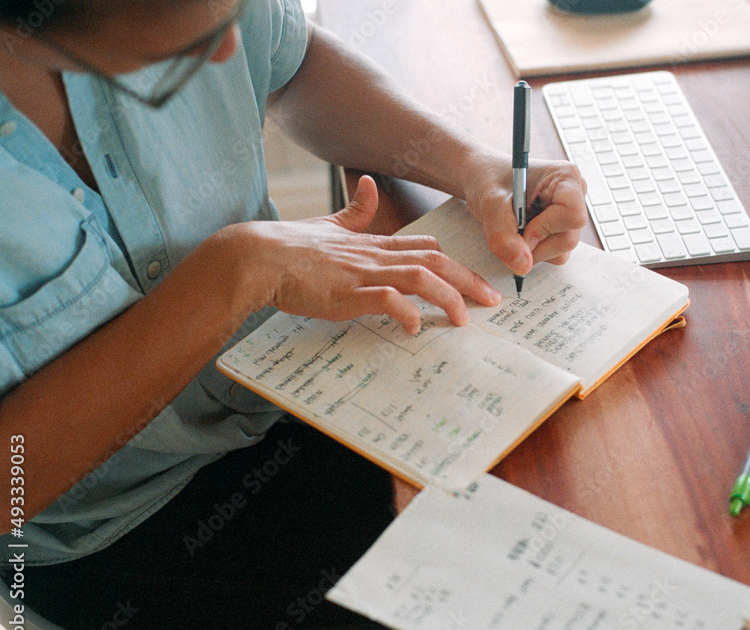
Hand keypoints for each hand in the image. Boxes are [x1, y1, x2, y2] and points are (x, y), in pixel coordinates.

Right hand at [244, 175, 500, 333]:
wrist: (257, 257)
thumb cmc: (290, 246)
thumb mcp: (330, 223)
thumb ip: (356, 210)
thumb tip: (368, 183)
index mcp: (374, 242)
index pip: (427, 248)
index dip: (456, 264)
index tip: (476, 282)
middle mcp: (375, 255)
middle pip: (435, 262)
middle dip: (468, 281)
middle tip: (492, 301)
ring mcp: (363, 272)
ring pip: (419, 277)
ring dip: (447, 298)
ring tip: (463, 321)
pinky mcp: (347, 292)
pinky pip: (386, 299)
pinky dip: (405, 312)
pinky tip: (415, 327)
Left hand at [466, 155, 587, 276]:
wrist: (483, 180)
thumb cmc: (489, 179)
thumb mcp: (490, 203)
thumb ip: (503, 235)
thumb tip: (523, 266)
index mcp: (565, 177)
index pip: (572, 215)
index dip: (546, 229)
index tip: (522, 229)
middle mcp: (575, 195)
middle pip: (568, 238)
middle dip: (537, 244)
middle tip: (512, 234)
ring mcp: (570, 214)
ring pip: (562, 251)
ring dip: (534, 250)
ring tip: (515, 230)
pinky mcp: (563, 230)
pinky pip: (555, 254)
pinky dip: (534, 251)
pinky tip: (521, 234)